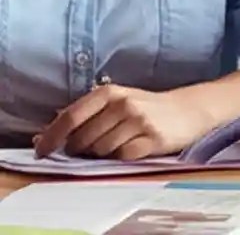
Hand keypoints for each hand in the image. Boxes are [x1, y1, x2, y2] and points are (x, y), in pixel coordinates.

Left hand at [35, 85, 210, 159]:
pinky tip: (131, 147)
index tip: (40, 151)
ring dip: (102, 154)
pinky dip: (121, 157)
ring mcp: (139, 122)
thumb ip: (84, 114)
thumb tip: (44, 133)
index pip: (70, 118)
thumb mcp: (116, 101)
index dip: (52, 137)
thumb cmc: (146, 107)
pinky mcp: (153, 140)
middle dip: (80, 149)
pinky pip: (122, 157)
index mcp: (110, 93)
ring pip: (101, 150)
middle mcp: (124, 105)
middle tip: (90, 147)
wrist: (189, 110)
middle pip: (83, 139)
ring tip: (117, 144)